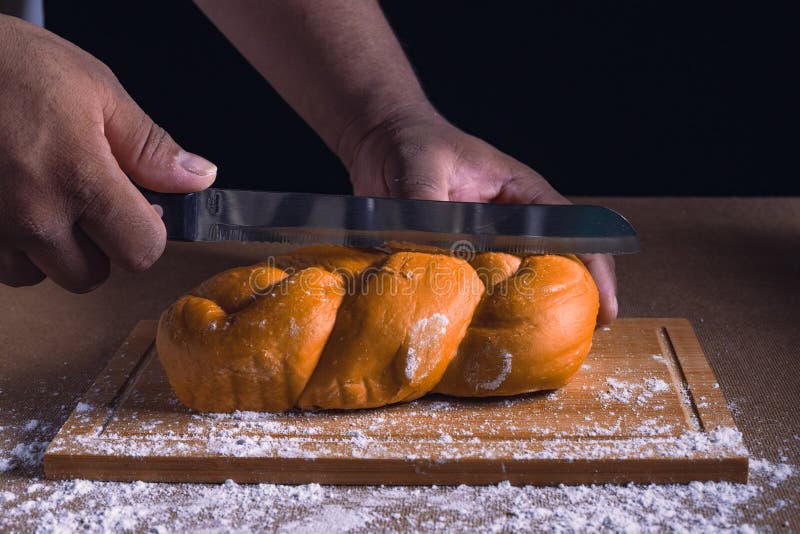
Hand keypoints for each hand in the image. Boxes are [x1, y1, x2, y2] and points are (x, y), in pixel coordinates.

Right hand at [0, 16, 215, 291]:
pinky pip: (2, 267)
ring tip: (49, 200)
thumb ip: (150, 145)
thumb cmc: (13, 64)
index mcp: (79, 178)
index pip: (141, 250)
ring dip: (54, 251)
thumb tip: (198, 178)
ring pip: (42, 275)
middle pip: (91, 275)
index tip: (142, 209)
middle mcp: (33, 215)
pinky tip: (17, 207)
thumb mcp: (96, 89)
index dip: (149, 232)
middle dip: (102, 247)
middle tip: (92, 203)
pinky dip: (16, 249)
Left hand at [345, 105, 616, 323]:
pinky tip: (478, 337)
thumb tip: (427, 246)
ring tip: (538, 349)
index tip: (605, 306)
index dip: (594, 266)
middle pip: (551, 261)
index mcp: (518, 192)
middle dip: (571, 298)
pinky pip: (471, 287)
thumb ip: (427, 204)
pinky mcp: (452, 254)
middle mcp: (506, 220)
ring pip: (513, 280)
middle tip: (580, 340)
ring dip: (525, 310)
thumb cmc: (411, 141)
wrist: (378, 140)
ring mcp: (480, 240)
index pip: (570, 229)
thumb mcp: (423, 167)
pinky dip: (479, 309)